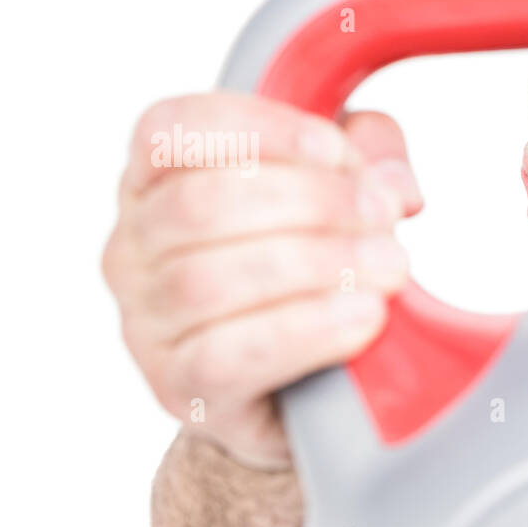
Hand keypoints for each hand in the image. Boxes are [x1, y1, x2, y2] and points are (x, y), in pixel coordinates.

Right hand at [102, 92, 422, 469]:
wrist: (296, 396)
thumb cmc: (306, 284)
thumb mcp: (338, 207)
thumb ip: (367, 166)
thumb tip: (394, 180)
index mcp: (156, 186)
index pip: (172, 133)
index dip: (257, 130)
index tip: (337, 152)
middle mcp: (132, 252)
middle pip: (200, 204)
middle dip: (309, 201)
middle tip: (384, 215)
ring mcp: (147, 326)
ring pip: (209, 281)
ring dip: (316, 265)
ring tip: (388, 268)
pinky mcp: (182, 390)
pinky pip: (229, 356)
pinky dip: (308, 330)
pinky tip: (364, 317)